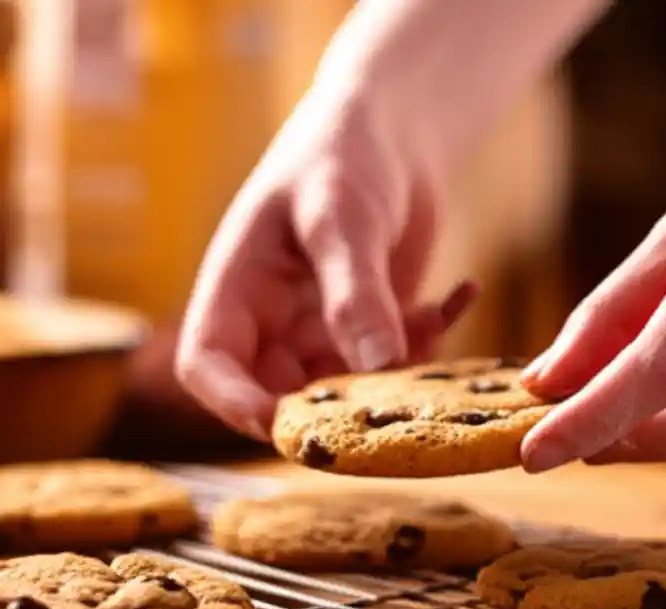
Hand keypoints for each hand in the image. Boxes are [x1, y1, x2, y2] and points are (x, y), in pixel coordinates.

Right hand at [176, 87, 473, 440]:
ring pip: (349, 390)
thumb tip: (376, 367)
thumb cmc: (343, 155)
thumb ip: (355, 293)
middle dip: (337, 403)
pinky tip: (458, 293)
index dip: (233, 402)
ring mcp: (322, 331)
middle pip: (282, 394)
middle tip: (391, 389)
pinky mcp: (370, 332)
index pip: (206, 364)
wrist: (393, 129)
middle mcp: (272, 320)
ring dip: (395, 373)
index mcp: (236, 286)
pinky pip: (395, 365)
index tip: (282, 422)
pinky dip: (429, 342)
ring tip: (433, 314)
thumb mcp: (343, 218)